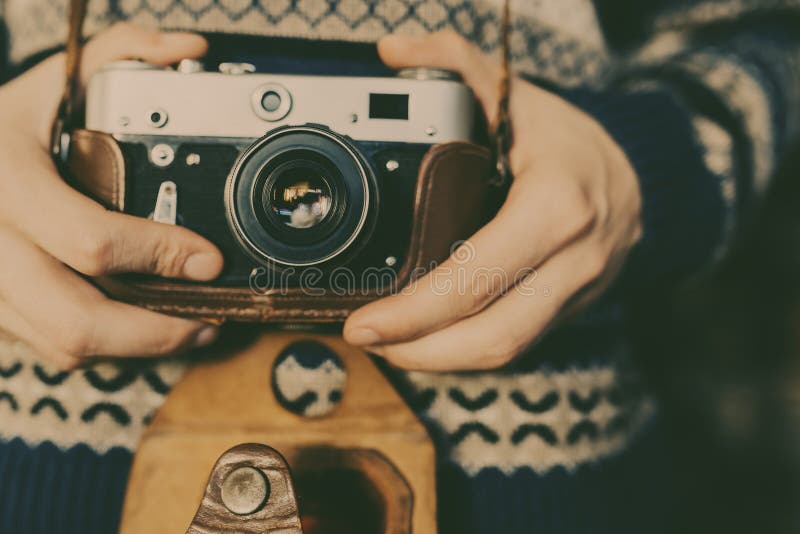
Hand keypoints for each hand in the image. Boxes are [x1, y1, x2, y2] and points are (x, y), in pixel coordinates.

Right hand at [0, 23, 223, 369]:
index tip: (208, 259)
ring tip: (188, 330)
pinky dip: (102, 346)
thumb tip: (188, 50)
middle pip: (75, 320)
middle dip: (154, 331)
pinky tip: (138, 328)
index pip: (91, 240)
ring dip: (134, 348)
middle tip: (206, 320)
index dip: (158, 255)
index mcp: (7, 183)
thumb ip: (120, 52)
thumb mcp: (51, 80)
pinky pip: (48, 346)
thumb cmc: (0, 128)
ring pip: (62, 346)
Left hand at [343, 31, 641, 370]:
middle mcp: (574, 260)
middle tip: (367, 340)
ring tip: (392, 347)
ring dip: (442, 360)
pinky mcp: (572, 310)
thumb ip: (454, 63)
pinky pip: (519, 343)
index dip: (413, 312)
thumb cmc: (572, 139)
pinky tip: (433, 340)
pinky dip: (470, 350)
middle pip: (492, 334)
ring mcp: (579, 292)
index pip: (474, 278)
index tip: (364, 322)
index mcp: (556, 207)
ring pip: (507, 350)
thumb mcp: (518, 92)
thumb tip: (391, 50)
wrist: (646, 174)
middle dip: (421, 350)